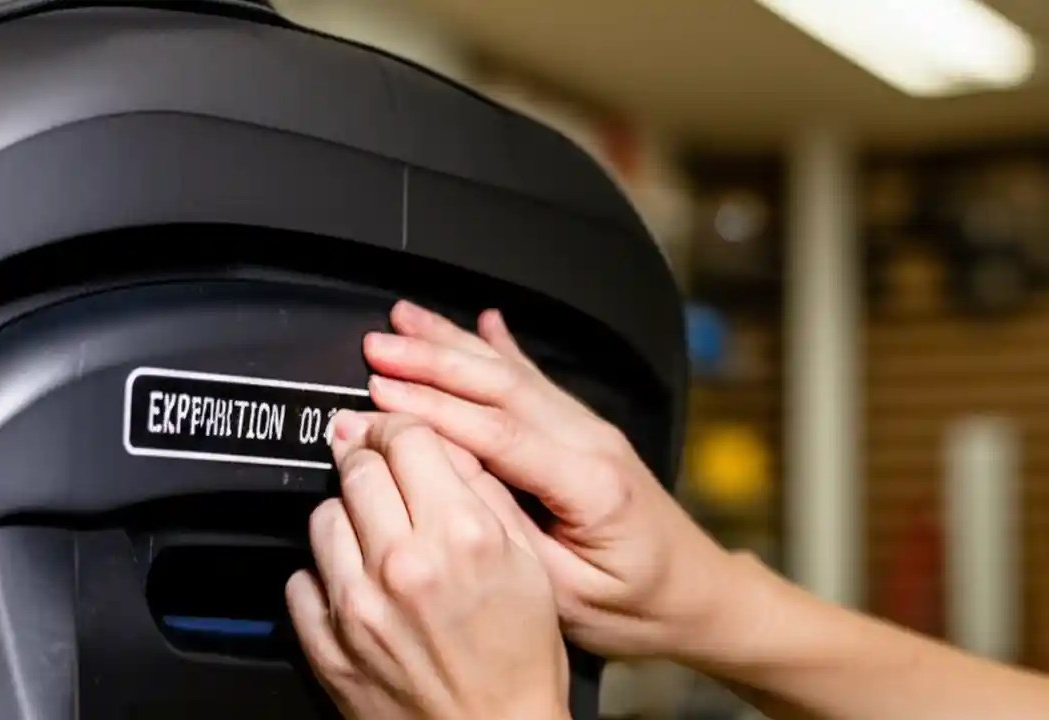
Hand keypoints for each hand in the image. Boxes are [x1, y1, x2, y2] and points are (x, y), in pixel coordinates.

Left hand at [286, 412, 569, 719]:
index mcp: (462, 535)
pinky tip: (355, 585)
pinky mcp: (326, 644)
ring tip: (373, 535)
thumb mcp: (527, 563)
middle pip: (358, 467)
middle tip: (378, 468)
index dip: (399, 426)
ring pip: (323, 516)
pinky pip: (301, 578)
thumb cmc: (520, 658)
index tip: (396, 431)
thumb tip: (437, 444)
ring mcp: (357, 605)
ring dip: (346, 515)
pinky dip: (323, 575)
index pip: (406, 438)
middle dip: (369, 458)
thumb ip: (481, 494)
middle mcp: (403, 563)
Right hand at [360, 301, 745, 663]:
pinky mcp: (588, 432)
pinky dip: (501, 349)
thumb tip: (451, 488)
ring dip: (455, 346)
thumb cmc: (639, 609)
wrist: (701, 598)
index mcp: (590, 484)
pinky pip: (536, 381)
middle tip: (376, 345)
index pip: (499, 433)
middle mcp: (593, 443)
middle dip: (433, 361)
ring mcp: (592, 431)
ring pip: (514, 374)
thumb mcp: (569, 597)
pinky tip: (482, 324)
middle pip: (502, 387)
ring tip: (405, 320)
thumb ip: (511, 536)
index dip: (434, 409)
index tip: (380, 391)